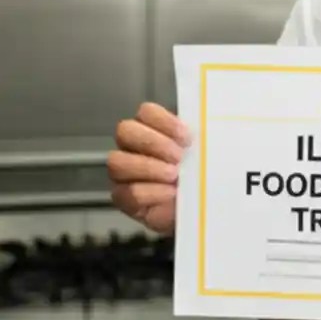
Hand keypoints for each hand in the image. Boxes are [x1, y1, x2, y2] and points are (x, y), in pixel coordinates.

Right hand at [107, 102, 189, 233]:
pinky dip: (150, 192)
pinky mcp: (123, 199)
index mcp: (151, 128)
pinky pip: (126, 192)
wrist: (198, 207)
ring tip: (174, 175)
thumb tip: (200, 137)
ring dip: (149, 167)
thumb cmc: (200, 174)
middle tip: (178, 157)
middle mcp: (131, 146)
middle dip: (153, 142)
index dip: (164, 121)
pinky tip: (170, 193)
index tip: (187, 137)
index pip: (146, 112)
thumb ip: (198, 141)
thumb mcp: (202, 153)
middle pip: (126, 131)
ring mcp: (123, 173)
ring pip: (118, 162)